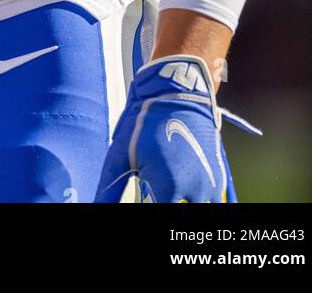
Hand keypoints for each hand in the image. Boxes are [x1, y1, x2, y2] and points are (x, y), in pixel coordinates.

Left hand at [94, 55, 259, 202]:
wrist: (178, 93)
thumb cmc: (145, 122)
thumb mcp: (121, 154)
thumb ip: (108, 190)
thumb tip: (94, 206)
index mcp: (168, 189)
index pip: (160, 218)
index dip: (149, 209)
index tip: (144, 198)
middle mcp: (194, 192)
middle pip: (180, 215)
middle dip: (166, 203)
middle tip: (153, 190)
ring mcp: (210, 187)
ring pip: (197, 210)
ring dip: (183, 202)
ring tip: (169, 185)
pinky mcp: (218, 179)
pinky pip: (210, 202)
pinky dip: (196, 199)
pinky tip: (183, 188)